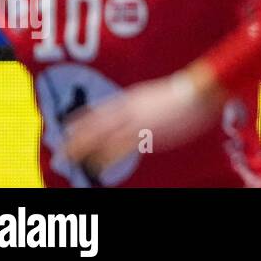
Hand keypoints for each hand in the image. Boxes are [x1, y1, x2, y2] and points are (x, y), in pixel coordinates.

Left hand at [62, 65, 220, 175]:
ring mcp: (135, 122)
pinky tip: (97, 168)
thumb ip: (149, 103)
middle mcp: (129, 109)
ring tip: (69, 160)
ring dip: (83, 149)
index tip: (68, 127)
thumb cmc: (189, 93)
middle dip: (76, 138)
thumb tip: (147, 111)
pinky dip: (105, 159)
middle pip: (95, 125)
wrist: (199, 91)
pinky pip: (118, 150)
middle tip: (61, 150)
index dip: (82, 120)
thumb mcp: (162, 94)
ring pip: (100, 138)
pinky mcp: (144, 134)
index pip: (100, 110)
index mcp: (133, 98)